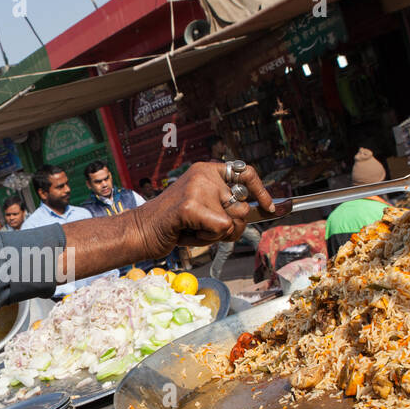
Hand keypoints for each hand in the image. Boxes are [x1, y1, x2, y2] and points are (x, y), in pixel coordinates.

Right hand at [130, 162, 283, 257]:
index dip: (260, 190)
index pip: (245, 172)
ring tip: (197, 229)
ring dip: (219, 233)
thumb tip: (258, 211)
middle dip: (233, 226)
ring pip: (234, 219)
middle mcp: (204, 174)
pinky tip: (191, 233)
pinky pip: (222, 228)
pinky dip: (210, 238)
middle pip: (243, 206)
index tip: (269, 207)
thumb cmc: (173, 225)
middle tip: (211, 231)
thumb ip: (226, 206)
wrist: (141, 232)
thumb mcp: (204, 209)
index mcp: (206, 170)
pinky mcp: (191, 205)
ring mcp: (197, 188)